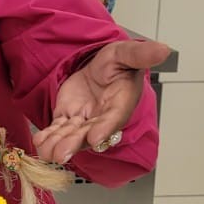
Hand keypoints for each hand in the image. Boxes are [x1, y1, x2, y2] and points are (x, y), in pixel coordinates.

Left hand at [34, 39, 170, 163]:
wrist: (99, 66)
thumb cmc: (117, 63)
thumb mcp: (126, 53)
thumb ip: (140, 55)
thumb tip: (165, 50)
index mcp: (120, 104)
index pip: (113, 119)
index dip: (104, 128)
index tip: (94, 138)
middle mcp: (102, 117)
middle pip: (88, 133)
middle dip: (74, 143)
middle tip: (61, 154)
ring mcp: (84, 119)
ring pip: (71, 135)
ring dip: (58, 143)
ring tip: (46, 151)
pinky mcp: (68, 117)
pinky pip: (58, 129)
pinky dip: (48, 135)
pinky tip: (39, 141)